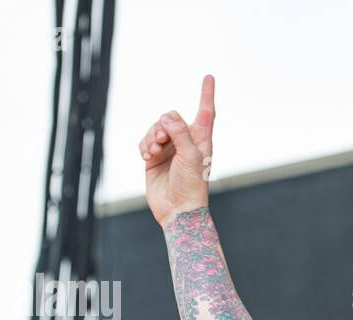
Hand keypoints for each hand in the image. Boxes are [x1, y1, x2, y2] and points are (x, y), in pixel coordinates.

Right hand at [140, 74, 215, 228]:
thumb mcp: (191, 157)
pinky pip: (144, 141)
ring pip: (155, 128)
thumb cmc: (192, 186)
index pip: (205, 112)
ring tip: (153, 151)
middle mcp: (185, 143)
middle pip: (170, 118)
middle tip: (162, 142)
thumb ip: (181, 134)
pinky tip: (147, 155)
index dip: (206, 94)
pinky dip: (143, 145)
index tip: (209, 77)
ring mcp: (169, 150)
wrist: (177, 210)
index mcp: (201, 141)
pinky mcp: (154, 158)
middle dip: (163, 126)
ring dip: (151, 136)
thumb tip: (167, 117)